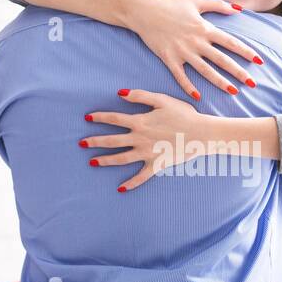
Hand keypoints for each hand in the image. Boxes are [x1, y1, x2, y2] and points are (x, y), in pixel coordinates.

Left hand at [81, 88, 216, 191]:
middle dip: (95, 141)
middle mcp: (140, 139)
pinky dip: (131, 183)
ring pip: (121, 158)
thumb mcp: (162, 100)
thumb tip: (120, 93)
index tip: (87, 117)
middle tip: (81, 143)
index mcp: (140, 121)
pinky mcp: (156, 165)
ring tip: (92, 162)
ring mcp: (147, 153)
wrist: (201, 134)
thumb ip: (141, 96)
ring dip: (106, 160)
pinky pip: (141, 176)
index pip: (114, 119)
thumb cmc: (184, 114)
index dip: (100, 117)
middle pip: (112, 140)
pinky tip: (120, 188)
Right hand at [127, 0, 262, 99]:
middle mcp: (196, 42)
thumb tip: (238, 9)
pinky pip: (181, 76)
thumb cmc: (170, 4)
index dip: (246, 52)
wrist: (144, 10)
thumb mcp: (196, 1)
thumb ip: (218, 5)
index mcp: (205, 28)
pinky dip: (189, 86)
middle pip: (222, 59)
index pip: (230, 42)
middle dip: (239, 72)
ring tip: (233, 91)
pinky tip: (198, 96)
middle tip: (252, 84)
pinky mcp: (169, 58)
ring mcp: (183, 52)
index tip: (259, 61)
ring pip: (205, 70)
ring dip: (220, 82)